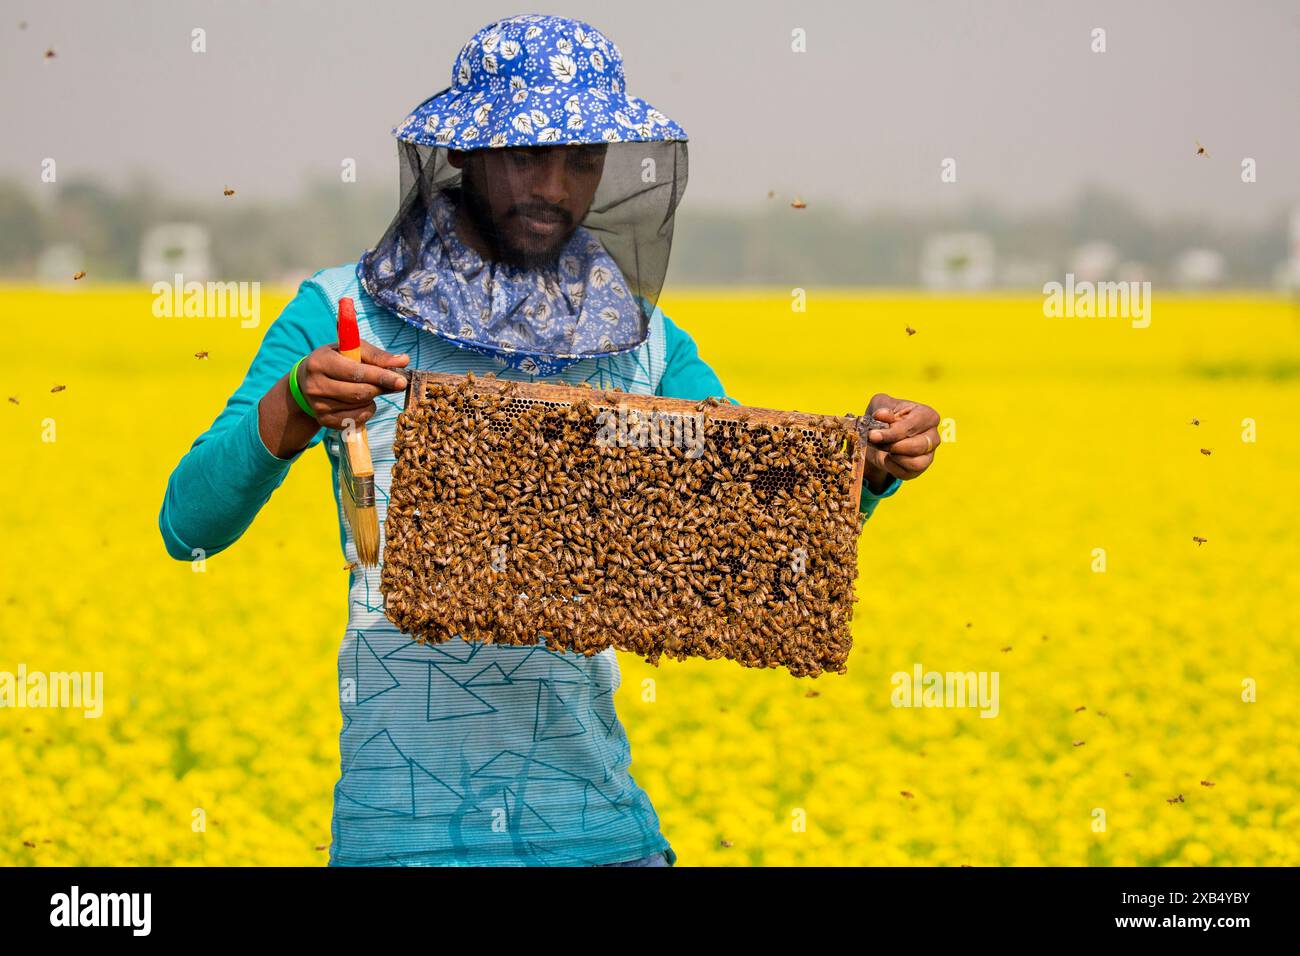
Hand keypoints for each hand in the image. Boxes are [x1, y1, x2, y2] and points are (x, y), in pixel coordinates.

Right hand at [294, 340, 409, 429]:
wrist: (306, 381)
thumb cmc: (335, 360)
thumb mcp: (351, 350)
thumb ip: (377, 355)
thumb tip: (404, 360)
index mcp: (320, 362)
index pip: (356, 373)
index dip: (381, 377)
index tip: (401, 381)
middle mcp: (315, 385)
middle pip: (360, 392)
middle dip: (380, 388)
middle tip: (391, 383)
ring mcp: (318, 405)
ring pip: (360, 406)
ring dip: (373, 398)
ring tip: (369, 387)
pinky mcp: (324, 420)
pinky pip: (356, 420)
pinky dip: (367, 411)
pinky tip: (362, 402)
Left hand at [862, 393, 940, 490]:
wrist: (879, 436)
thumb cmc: (884, 417)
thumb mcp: (880, 406)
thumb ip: (882, 409)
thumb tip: (882, 415)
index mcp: (927, 415)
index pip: (913, 427)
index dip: (892, 433)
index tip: (873, 435)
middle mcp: (933, 435)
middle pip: (917, 446)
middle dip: (892, 446)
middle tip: (875, 441)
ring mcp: (930, 453)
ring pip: (915, 463)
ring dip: (894, 457)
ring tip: (883, 448)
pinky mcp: (921, 468)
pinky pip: (907, 473)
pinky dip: (892, 467)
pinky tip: (887, 457)